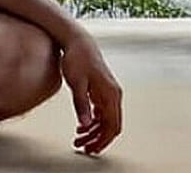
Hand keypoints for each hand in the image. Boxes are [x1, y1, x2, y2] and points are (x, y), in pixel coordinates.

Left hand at [60, 32, 122, 155]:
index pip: (112, 125)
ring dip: (94, 131)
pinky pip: (102, 112)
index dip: (103, 140)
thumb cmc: (76, 58)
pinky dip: (94, 121)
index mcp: (111, 94)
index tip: (90, 149)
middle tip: (82, 147)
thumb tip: (86, 124)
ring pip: (106, 120)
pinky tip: (81, 126)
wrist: (77, 41)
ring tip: (79, 139)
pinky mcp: (102, 90)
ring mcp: (109, 92)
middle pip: (111, 125)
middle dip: (98, 139)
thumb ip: (81, 104)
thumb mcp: (76, 82)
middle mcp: (114, 94)